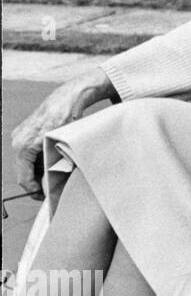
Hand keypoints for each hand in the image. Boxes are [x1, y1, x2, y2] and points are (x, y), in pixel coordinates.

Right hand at [11, 68, 117, 196]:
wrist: (68, 98)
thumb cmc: (66, 119)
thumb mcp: (61, 147)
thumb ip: (53, 168)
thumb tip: (47, 186)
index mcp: (23, 146)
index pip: (24, 178)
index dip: (35, 191)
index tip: (46, 197)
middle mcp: (18, 141)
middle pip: (25, 171)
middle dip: (38, 181)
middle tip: (53, 189)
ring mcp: (21, 135)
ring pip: (28, 163)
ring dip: (40, 170)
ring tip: (57, 175)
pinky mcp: (27, 132)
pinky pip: (31, 153)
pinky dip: (41, 160)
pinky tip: (54, 162)